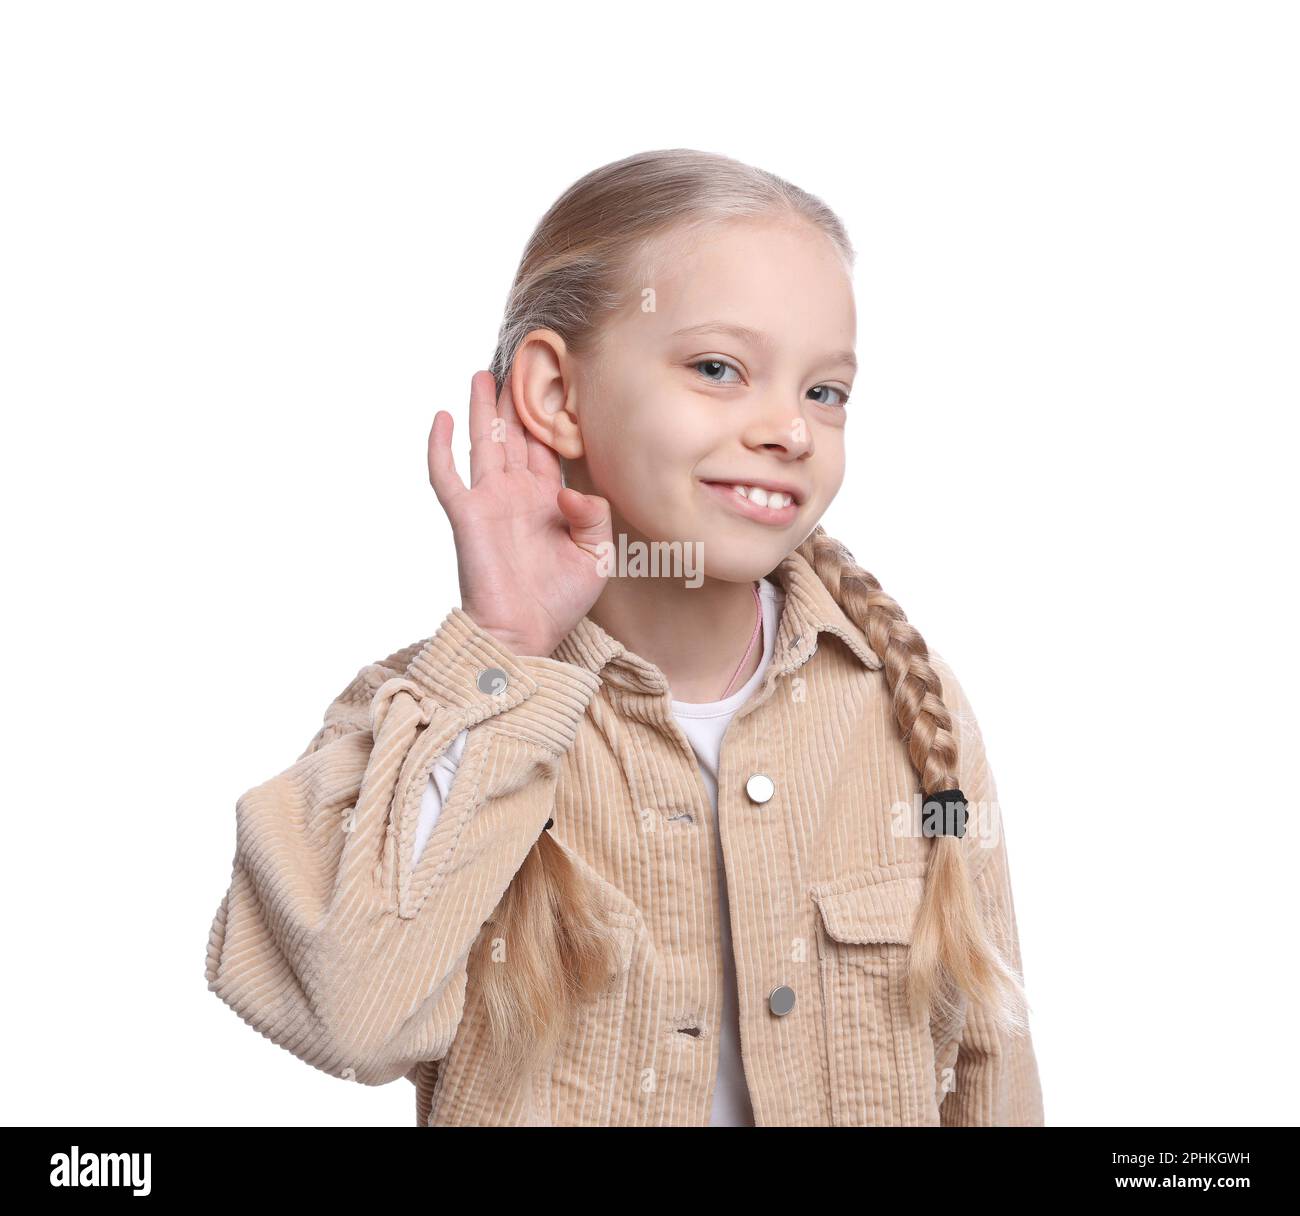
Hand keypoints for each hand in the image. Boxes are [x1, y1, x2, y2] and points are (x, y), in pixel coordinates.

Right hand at [427, 370, 612, 657]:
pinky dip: (441, 446)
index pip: (548, 449)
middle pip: (515, 436)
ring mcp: (489, 502)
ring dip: (483, 409)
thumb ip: (595, 517)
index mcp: (549, 501)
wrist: (525, 635)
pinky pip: (447, 475)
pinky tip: (443, 417)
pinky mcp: (466, 515)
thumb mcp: (596, 557)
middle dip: (515, 401)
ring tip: (483, 373)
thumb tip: (569, 490)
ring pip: (484, 444)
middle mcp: (517, 494)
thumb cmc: (560, 602)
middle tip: (519, 361)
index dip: (550, 418)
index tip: (555, 382)